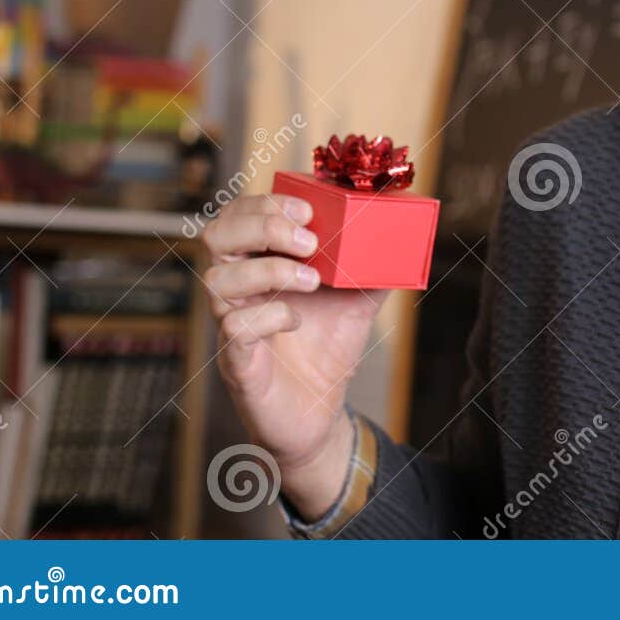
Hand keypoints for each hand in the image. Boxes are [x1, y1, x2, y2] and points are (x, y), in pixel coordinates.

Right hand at [201, 193, 385, 518]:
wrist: (320, 416)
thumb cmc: (327, 350)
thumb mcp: (359, 298)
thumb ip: (373, 264)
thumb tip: (403, 231)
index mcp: (260, 264)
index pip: (239, 215)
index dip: (265, 203)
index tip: (307, 210)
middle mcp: (238, 289)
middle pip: (216, 235)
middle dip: (262, 226)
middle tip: (309, 240)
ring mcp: (231, 324)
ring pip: (217, 279)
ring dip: (269, 270)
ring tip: (313, 280)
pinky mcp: (237, 360)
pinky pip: (234, 327)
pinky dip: (270, 316)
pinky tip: (297, 320)